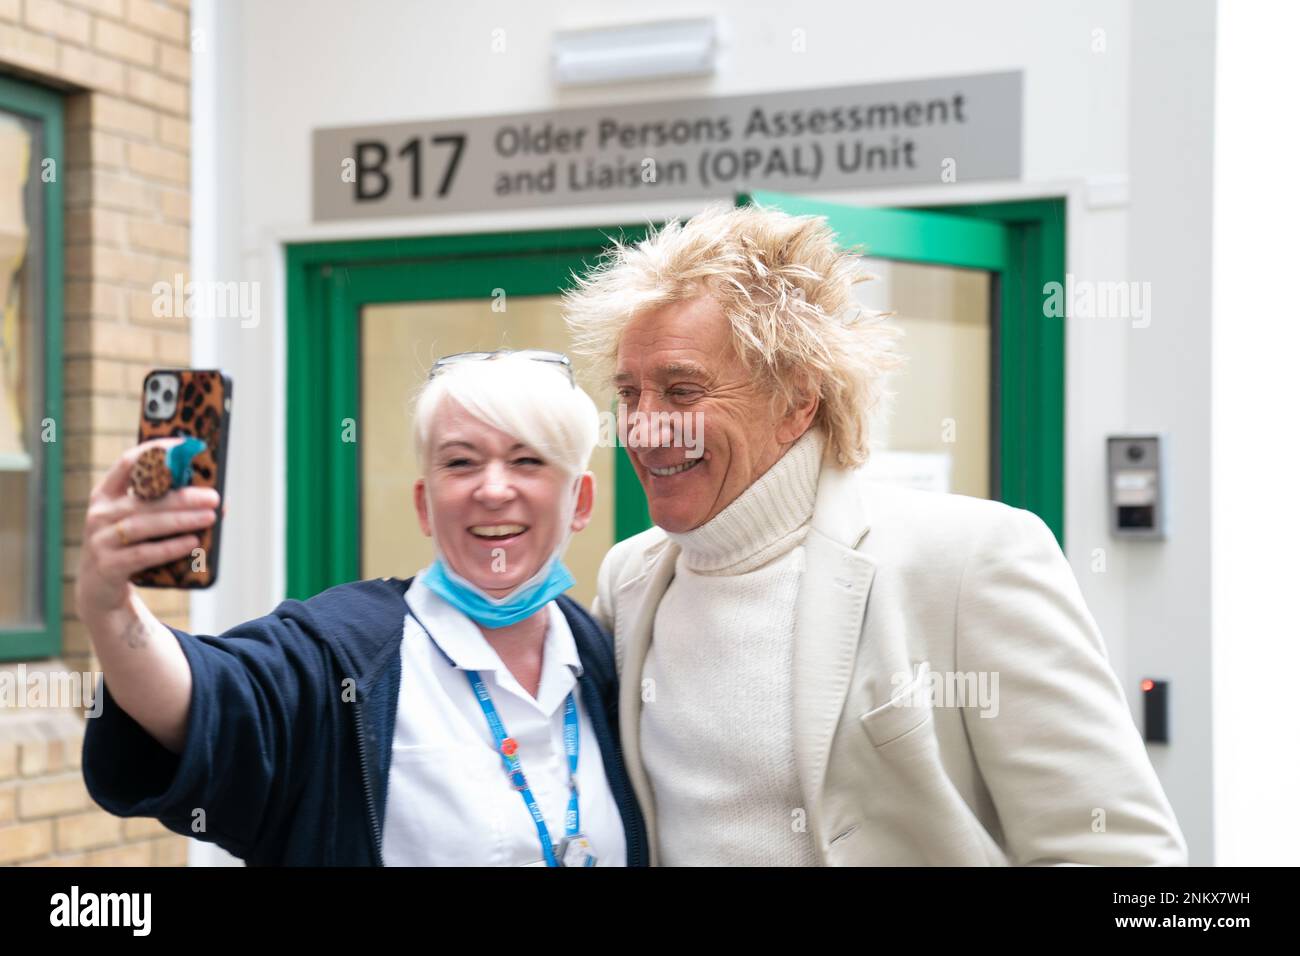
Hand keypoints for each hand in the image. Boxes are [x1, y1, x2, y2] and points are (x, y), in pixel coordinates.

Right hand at [75, 438, 221, 619]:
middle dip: (183, 496)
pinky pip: (144, 553)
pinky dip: (170, 547)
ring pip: (146, 525)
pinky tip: (192, 542)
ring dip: (181, 520)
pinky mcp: (108, 565)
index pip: (128, 463)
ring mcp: (100, 540)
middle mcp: (100, 513)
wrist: (100, 592)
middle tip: (213, 497)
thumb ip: (167, 507)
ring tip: (209, 517)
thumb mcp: (141, 523)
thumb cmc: (130, 548)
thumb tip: (217, 499)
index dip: (156, 451)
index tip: (185, 444)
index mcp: (107, 494)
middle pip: (145, 499)